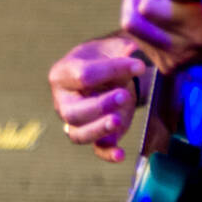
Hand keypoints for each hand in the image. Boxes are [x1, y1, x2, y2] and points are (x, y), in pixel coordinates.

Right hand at [48, 36, 147, 161]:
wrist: (111, 73)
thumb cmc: (106, 56)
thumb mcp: (111, 48)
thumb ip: (121, 50)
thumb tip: (132, 51)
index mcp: (62, 74)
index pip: (82, 75)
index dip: (111, 70)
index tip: (139, 66)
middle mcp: (63, 101)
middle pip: (73, 111)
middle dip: (99, 105)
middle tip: (123, 95)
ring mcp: (75, 122)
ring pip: (78, 134)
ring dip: (99, 130)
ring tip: (118, 121)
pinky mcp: (94, 136)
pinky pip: (96, 149)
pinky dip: (108, 154)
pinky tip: (121, 153)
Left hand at [120, 0, 201, 71]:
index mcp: (198, 24)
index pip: (149, 6)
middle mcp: (184, 47)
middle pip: (132, 21)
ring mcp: (176, 60)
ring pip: (131, 32)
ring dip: (138, 9)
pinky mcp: (171, 67)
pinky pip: (140, 42)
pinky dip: (146, 25)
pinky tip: (163, 16)